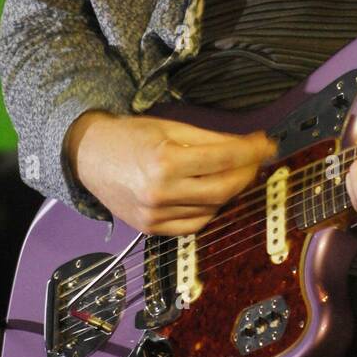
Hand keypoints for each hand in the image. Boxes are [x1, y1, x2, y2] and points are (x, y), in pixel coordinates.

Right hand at [63, 110, 277, 234]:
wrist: (88, 157)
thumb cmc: (129, 137)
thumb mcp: (170, 127)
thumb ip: (210, 139)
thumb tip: (247, 145)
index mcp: (165, 161)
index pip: (224, 157)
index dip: (252, 151)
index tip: (268, 144)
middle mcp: (160, 192)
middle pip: (224, 188)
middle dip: (247, 173)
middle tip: (257, 159)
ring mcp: (155, 215)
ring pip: (213, 208)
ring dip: (231, 190)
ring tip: (237, 172)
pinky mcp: (152, 229)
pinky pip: (195, 224)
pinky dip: (211, 210)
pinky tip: (215, 193)